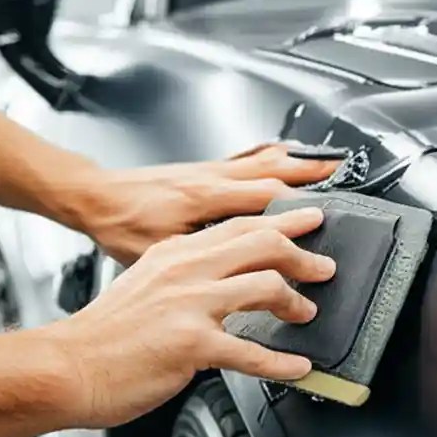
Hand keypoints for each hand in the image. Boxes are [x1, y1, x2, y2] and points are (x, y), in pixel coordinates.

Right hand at [41, 207, 334, 428]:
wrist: (67, 367)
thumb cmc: (103, 337)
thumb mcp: (143, 286)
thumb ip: (182, 279)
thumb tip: (220, 285)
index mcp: (173, 254)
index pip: (238, 226)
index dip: (281, 222)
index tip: (307, 222)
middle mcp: (184, 271)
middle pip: (261, 243)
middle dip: (302, 253)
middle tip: (323, 266)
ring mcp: (190, 306)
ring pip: (264, 286)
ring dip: (295, 301)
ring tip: (306, 314)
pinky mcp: (192, 344)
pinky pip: (252, 352)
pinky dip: (282, 363)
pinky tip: (296, 367)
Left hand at [74, 143, 338, 264]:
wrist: (94, 198)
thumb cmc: (120, 226)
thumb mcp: (158, 253)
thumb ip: (201, 261)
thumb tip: (236, 281)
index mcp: (204, 199)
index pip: (265, 200)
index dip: (297, 211)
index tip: (322, 223)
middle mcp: (211, 178)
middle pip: (273, 173)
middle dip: (311, 180)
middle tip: (342, 185)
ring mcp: (208, 170)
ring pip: (263, 159)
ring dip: (298, 163)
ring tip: (327, 164)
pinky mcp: (202, 169)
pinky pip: (246, 156)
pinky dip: (271, 155)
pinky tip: (283, 155)